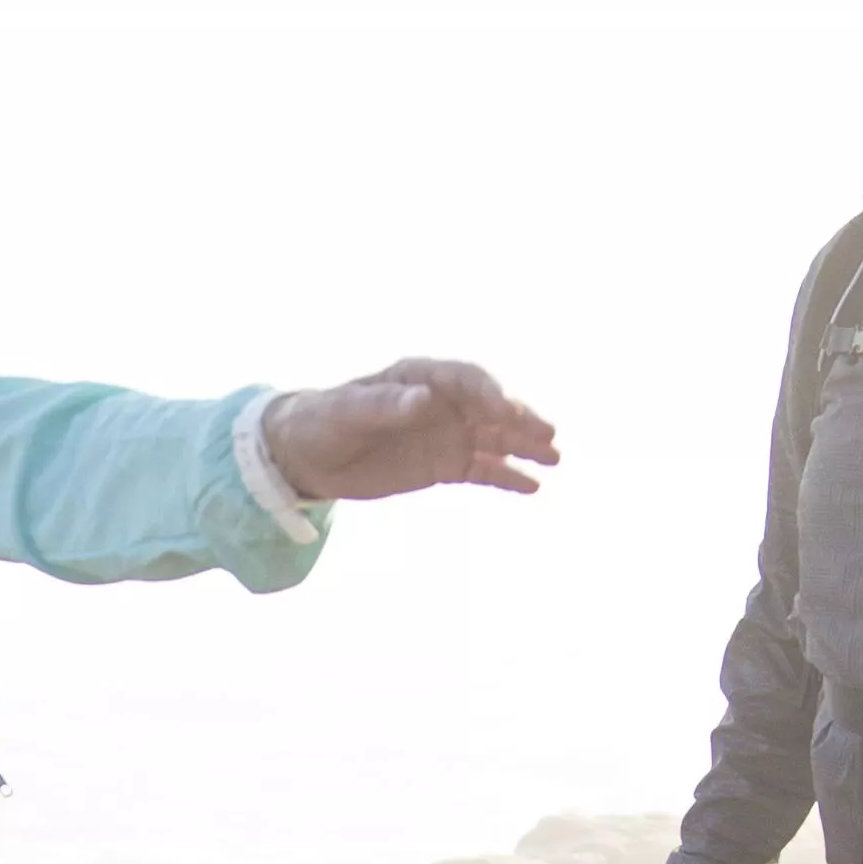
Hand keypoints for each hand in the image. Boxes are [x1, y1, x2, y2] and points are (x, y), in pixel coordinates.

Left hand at [264, 358, 559, 502]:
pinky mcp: (444, 464)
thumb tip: (423, 399)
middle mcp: (442, 402)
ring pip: (494, 438)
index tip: (505, 411)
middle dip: (518, 419)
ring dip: (524, 446)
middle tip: (547, 434)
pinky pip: (482, 469)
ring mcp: (446, 433)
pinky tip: (532, 486)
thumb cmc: (323, 421)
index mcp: (419, 377)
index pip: (465, 380)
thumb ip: (385, 405)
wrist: (308, 455)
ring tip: (554, 458)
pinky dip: (506, 476)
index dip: (487, 393)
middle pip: (489, 407)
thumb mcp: (347, 412)